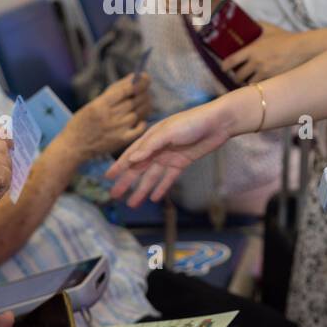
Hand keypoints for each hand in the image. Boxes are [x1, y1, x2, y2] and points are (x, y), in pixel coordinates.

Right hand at [64, 74, 152, 159]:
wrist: (73, 146)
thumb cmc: (81, 122)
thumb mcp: (93, 103)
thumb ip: (113, 92)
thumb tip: (133, 78)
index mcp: (100, 105)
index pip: (125, 90)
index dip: (138, 82)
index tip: (144, 77)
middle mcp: (109, 116)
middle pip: (133, 101)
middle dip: (142, 93)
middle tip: (145, 90)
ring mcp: (116, 129)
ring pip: (137, 113)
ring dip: (141, 107)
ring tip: (141, 103)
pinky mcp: (121, 141)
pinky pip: (139, 129)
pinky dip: (141, 123)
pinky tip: (139, 119)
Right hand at [105, 99, 234, 207]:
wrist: (218, 123)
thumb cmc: (192, 122)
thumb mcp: (168, 132)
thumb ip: (150, 146)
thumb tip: (132, 159)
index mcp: (151, 138)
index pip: (131, 155)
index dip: (119, 166)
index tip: (108, 177)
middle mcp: (158, 148)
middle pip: (139, 169)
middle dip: (127, 182)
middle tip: (115, 195)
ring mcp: (169, 156)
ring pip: (152, 177)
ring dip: (142, 189)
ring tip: (132, 204)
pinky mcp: (182, 162)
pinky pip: (168, 178)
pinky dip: (161, 187)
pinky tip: (154, 198)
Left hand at [222, 27, 299, 83]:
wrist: (301, 48)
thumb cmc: (284, 38)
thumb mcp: (268, 28)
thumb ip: (256, 26)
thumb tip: (246, 23)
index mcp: (252, 50)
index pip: (230, 61)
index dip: (224, 67)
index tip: (224, 68)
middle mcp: (256, 63)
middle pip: (238, 76)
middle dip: (236, 76)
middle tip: (237, 74)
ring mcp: (265, 73)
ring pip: (249, 83)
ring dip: (247, 82)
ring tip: (248, 80)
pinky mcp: (273, 80)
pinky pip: (261, 87)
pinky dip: (258, 87)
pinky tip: (258, 84)